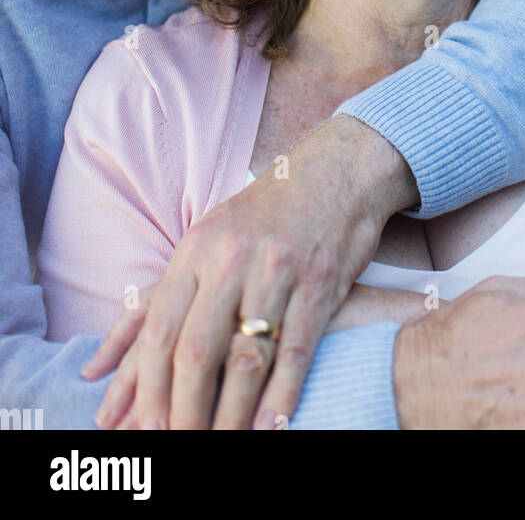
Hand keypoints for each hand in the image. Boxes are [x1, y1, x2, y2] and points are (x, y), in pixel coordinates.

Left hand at [86, 115, 416, 430]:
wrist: (337, 170)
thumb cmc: (263, 215)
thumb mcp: (201, 245)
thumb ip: (149, 307)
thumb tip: (95, 371)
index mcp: (196, 249)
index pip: (158, 328)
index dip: (146, 387)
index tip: (142, 430)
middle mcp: (231, 258)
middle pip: (197, 349)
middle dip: (183, 410)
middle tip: (180, 445)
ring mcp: (277, 270)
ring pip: (246, 356)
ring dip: (230, 413)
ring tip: (222, 445)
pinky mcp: (319, 282)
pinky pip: (296, 348)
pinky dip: (282, 394)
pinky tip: (270, 425)